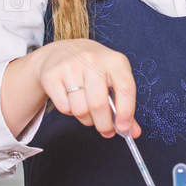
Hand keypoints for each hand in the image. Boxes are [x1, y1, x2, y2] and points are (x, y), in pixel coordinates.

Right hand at [18, 39, 139, 138]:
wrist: (61, 53)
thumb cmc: (93, 70)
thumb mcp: (113, 80)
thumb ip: (124, 106)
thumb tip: (133, 132)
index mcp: (115, 61)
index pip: (125, 88)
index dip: (126, 112)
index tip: (124, 129)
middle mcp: (92, 60)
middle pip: (99, 104)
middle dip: (103, 124)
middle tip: (106, 131)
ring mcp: (70, 66)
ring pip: (80, 109)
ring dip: (86, 118)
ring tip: (87, 110)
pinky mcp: (52, 75)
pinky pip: (64, 107)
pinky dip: (69, 111)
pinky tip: (71, 100)